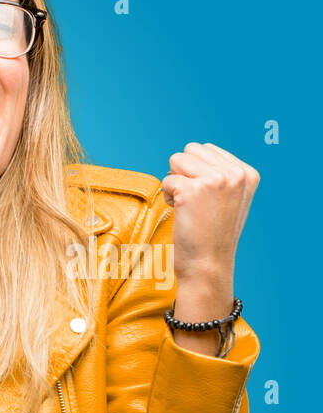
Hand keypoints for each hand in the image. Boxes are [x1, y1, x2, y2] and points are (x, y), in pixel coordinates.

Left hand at [160, 143, 258, 283]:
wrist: (208, 263)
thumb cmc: (213, 234)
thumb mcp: (230, 198)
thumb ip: (221, 174)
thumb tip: (195, 150)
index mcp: (247, 172)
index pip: (207, 148)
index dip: (196, 171)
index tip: (205, 197)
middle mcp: (234, 173)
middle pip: (190, 150)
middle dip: (183, 172)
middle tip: (193, 200)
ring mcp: (214, 180)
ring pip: (176, 160)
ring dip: (174, 182)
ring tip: (187, 205)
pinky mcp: (192, 190)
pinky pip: (166, 180)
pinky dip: (167, 197)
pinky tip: (180, 213)